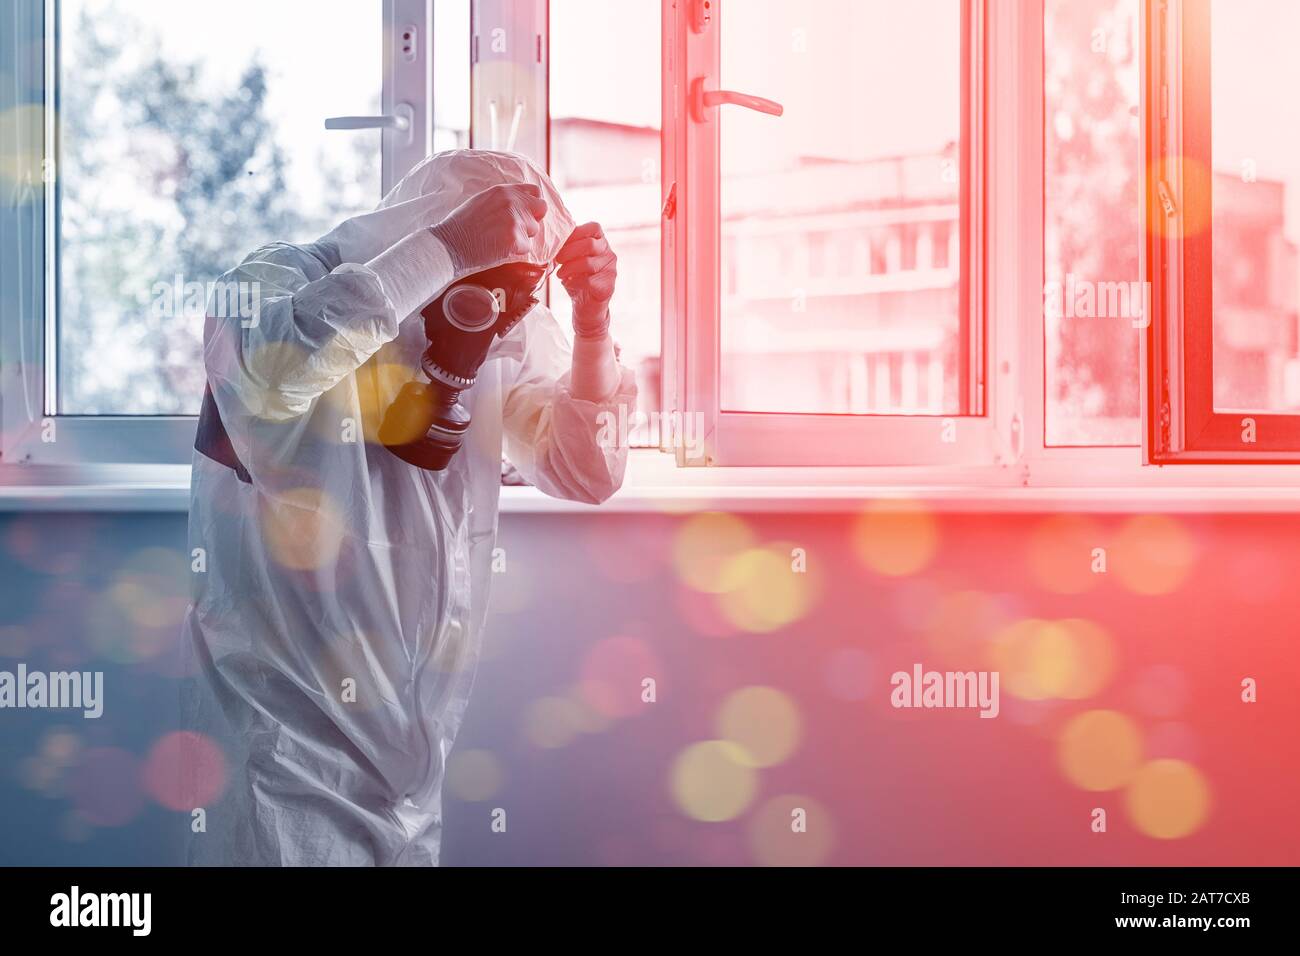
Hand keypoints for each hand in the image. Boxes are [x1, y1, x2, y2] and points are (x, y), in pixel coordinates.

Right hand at [428, 183, 547, 277]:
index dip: (532, 203)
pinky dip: (516, 251)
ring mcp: (515, 220)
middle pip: (541, 208)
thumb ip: (505, 199)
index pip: (535, 191)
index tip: (526, 212)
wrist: (450, 244)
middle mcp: (512, 201)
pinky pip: (526, 247)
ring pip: (534, 230)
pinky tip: (498, 249)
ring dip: (523, 236)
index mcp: (504, 190)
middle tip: (517, 229)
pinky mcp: (516, 239)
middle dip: (533, 219)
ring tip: (501, 239)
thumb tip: (523, 203)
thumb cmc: (463, 225)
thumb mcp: (484, 200)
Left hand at [556, 222, 616, 335]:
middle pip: (589, 244)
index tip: (561, 242)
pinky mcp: (608, 287)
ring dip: (569, 268)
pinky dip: (575, 282)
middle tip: (557, 260)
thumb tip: (554, 234)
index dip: (576, 232)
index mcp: (602, 243)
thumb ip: (570, 245)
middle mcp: (610, 255)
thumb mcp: (573, 258)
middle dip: (568, 251)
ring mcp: (611, 271)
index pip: (594, 227)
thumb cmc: (578, 279)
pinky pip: (589, 281)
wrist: (586, 307)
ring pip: (588, 263)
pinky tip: (569, 283)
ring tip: (560, 274)